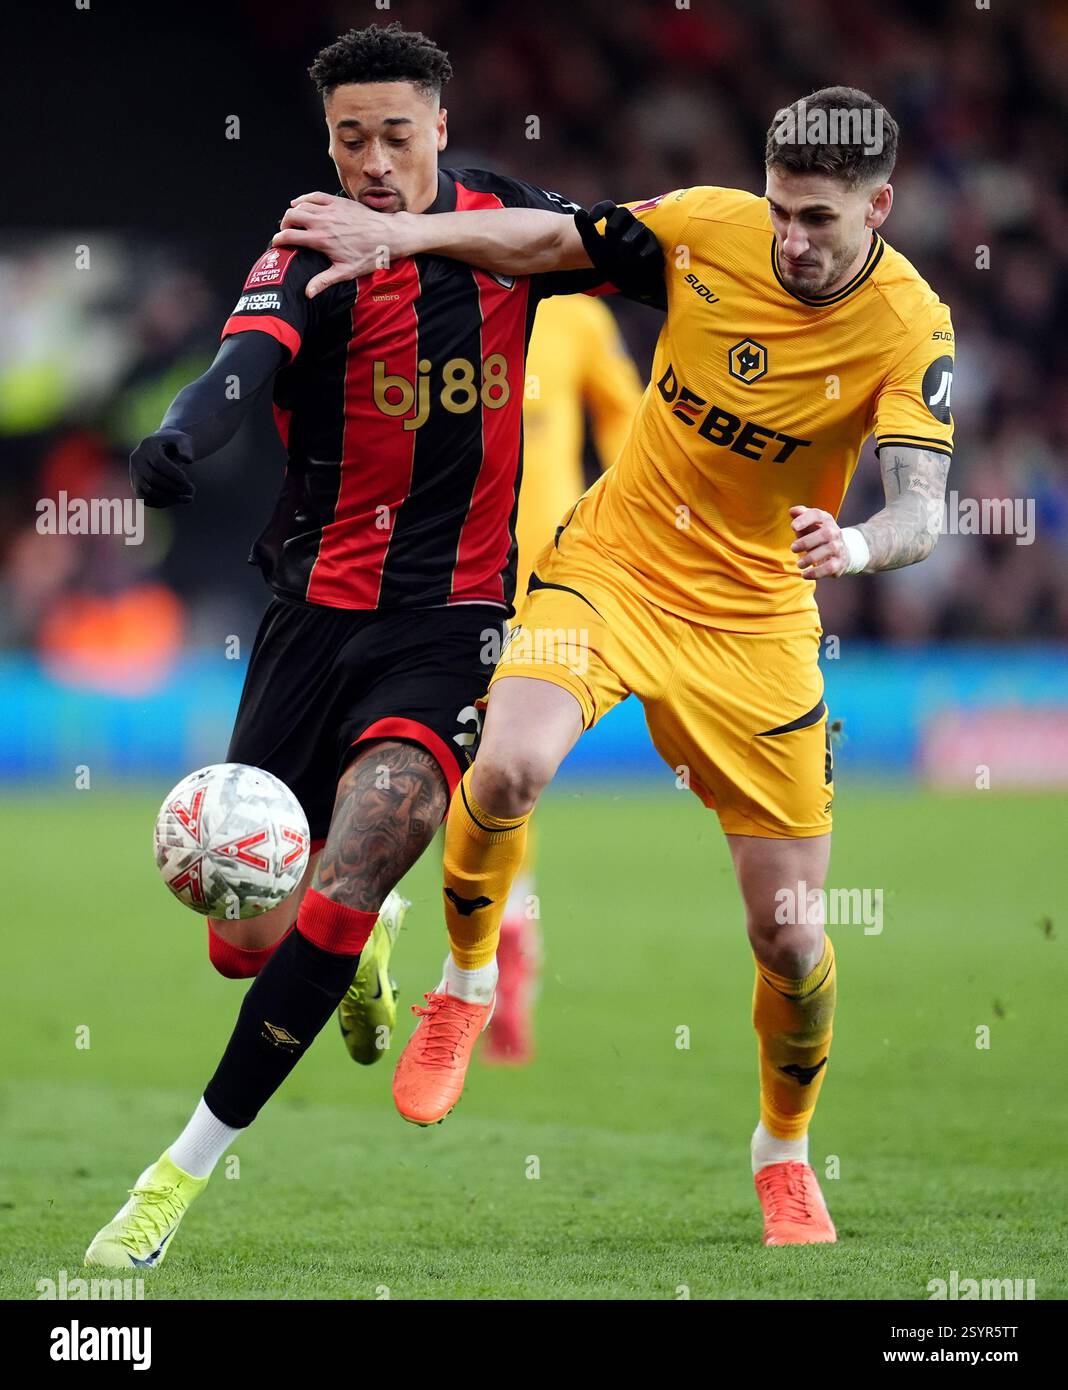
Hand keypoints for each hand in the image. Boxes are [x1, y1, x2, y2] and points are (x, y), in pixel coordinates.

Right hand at [130, 429, 194, 507]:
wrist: (163, 448)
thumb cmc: (176, 444)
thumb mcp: (184, 441)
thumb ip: (186, 448)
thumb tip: (188, 459)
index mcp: (147, 446)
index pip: (158, 462)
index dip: (174, 474)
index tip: (188, 480)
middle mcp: (137, 459)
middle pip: (153, 478)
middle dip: (174, 487)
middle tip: (192, 489)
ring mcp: (134, 474)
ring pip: (148, 492)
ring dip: (170, 498)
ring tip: (188, 497)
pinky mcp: (136, 486)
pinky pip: (147, 500)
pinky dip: (164, 504)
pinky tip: (180, 500)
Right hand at [273, 192, 413, 297]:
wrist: (388, 236)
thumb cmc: (369, 255)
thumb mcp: (346, 272)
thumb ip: (324, 281)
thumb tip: (308, 293)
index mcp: (321, 240)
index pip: (289, 236)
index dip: (278, 240)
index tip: (277, 244)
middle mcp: (322, 222)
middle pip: (291, 217)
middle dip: (284, 224)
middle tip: (286, 233)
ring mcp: (330, 210)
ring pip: (301, 205)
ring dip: (293, 212)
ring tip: (293, 221)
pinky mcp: (338, 202)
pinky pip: (314, 196)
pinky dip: (304, 199)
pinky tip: (301, 203)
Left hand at [573, 201, 664, 301]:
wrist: (628, 282)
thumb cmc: (610, 262)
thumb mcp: (595, 247)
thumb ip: (586, 230)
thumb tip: (579, 211)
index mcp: (615, 223)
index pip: (609, 208)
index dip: (600, 209)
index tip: (592, 220)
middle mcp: (630, 225)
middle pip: (622, 212)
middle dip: (613, 227)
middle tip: (608, 243)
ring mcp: (644, 235)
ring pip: (638, 227)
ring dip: (627, 241)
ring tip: (621, 255)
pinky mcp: (654, 248)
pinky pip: (650, 245)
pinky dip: (641, 253)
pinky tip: (636, 260)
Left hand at [789, 505, 848, 578]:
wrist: (840, 552)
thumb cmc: (818, 535)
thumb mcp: (810, 525)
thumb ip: (800, 516)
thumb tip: (792, 511)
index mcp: (825, 520)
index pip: (817, 515)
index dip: (805, 519)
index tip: (792, 527)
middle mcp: (834, 532)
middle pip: (825, 533)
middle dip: (806, 542)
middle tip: (793, 548)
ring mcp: (839, 547)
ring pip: (828, 550)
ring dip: (810, 558)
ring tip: (799, 564)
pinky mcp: (839, 563)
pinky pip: (829, 568)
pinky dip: (816, 573)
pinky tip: (804, 574)